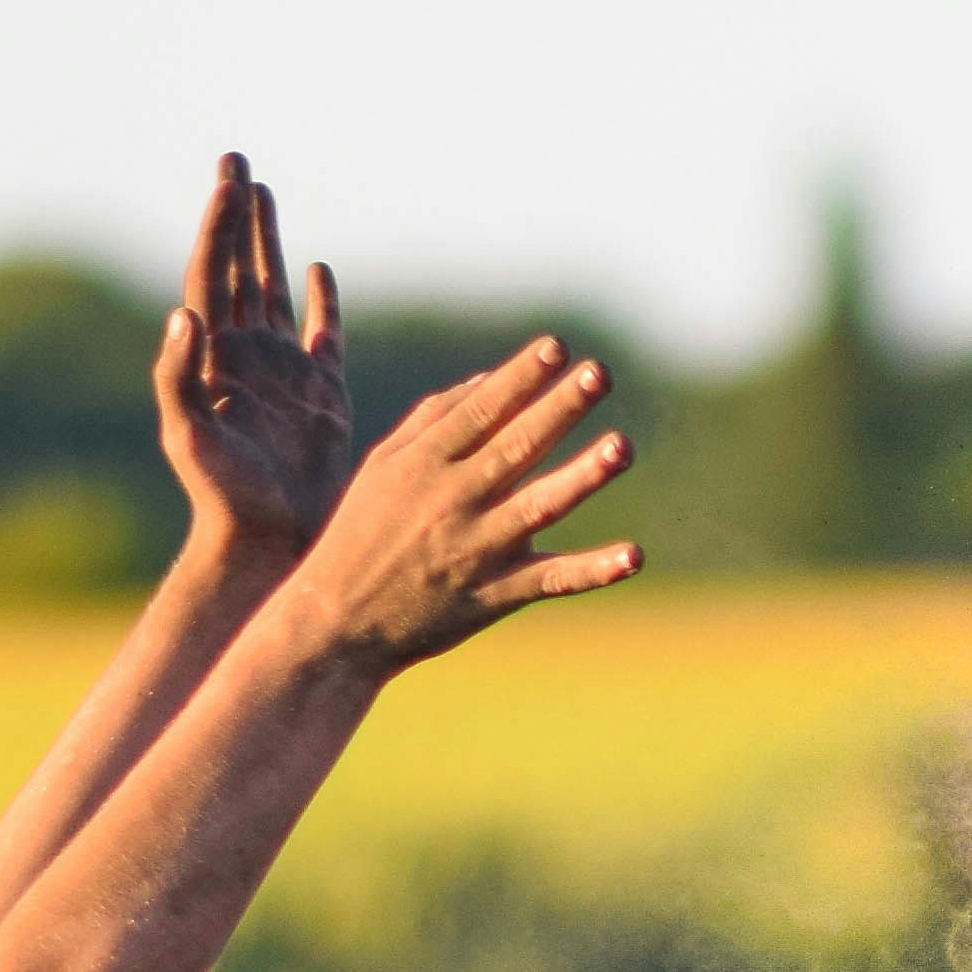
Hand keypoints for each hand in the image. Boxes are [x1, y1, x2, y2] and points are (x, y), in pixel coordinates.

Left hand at [154, 153, 348, 565]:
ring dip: (267, 241)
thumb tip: (182, 313)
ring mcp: (282, 372)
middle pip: (237, 267)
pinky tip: (316, 271)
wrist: (270, 542)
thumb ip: (178, 374)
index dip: (218, 226)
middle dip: (237, 214)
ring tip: (263, 192)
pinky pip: (321, 335)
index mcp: (212, 356)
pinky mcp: (320, 394)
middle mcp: (244, 355)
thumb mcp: (189, 435)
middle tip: (235, 160)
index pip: (211, 273)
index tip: (227, 179)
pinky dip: (319, 301)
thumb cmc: (223, 497)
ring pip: (272, 288)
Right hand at [268, 339, 640, 673]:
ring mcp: (477, 550)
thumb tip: (488, 379)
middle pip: (516, 447)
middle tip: (599, 374)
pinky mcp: (496, 595)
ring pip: (539, 505)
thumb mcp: (382, 468)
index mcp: (422, 464)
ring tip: (622, 446)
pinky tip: (633, 556)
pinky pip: (552, 579)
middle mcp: (452, 501)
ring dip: (583, 476)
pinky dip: (593, 570)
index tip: (557, 348)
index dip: (520, 378)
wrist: (338, 624)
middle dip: (559, 408)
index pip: (480, 412)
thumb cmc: (361, 534)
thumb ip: (431, 420)